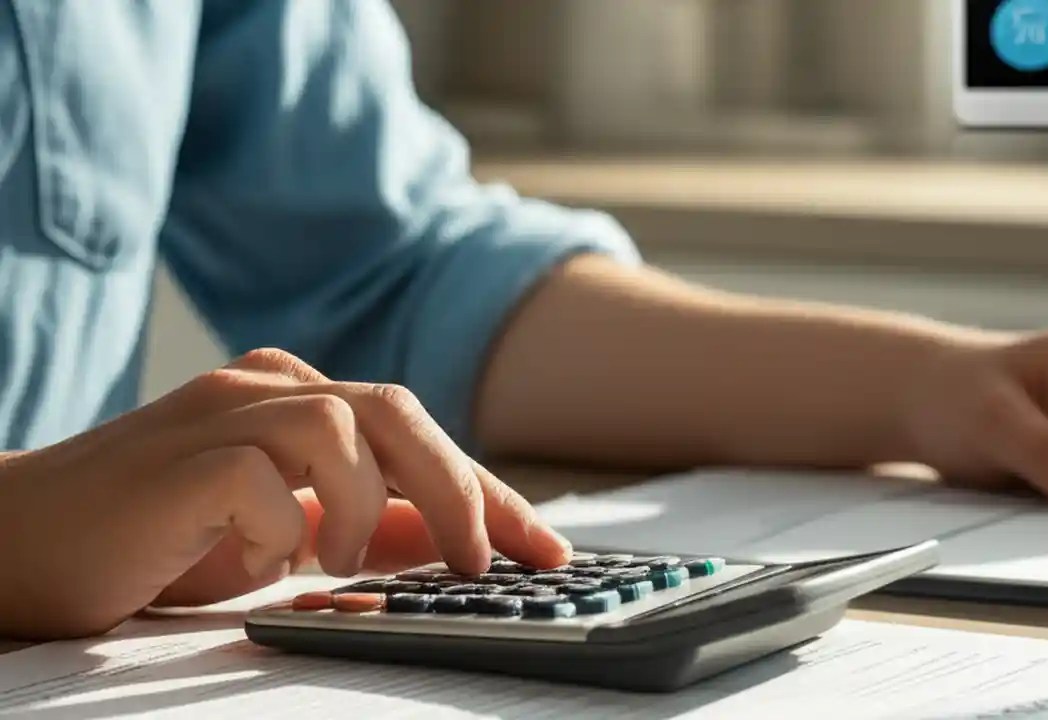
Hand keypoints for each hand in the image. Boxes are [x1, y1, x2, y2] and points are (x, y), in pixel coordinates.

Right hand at [0, 349, 570, 639]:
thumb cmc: (161, 538)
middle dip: (459, 490)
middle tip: (478, 564)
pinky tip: (265, 560)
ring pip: (343, 425)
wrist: (26, 542)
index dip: (492, 491)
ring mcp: (221, 414)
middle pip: (399, 409)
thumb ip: (370, 524)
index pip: (422, 433)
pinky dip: (283, 527)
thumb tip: (453, 540)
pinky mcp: (178, 458)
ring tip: (335, 562)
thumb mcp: (290, 535)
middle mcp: (268, 389)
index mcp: (302, 398)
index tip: (547, 547)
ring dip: (365, 506)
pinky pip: (261, 475)